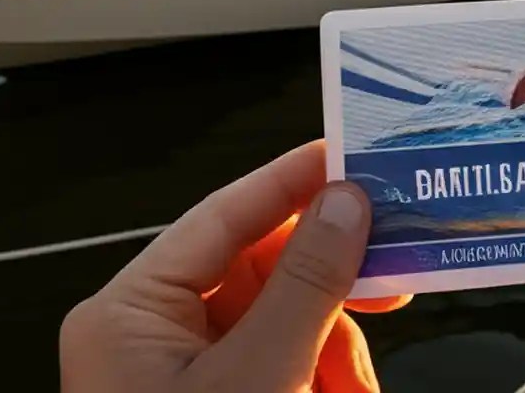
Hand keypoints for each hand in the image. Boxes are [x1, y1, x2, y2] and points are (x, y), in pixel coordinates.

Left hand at [59, 141, 409, 392]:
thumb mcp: (260, 378)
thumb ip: (306, 284)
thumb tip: (344, 203)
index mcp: (132, 314)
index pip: (222, 217)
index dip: (290, 181)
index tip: (349, 155)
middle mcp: (155, 336)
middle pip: (261, 272)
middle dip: (329, 288)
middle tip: (393, 267)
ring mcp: (190, 376)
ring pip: (284, 324)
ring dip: (334, 352)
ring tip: (353, 392)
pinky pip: (286, 368)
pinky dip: (323, 381)